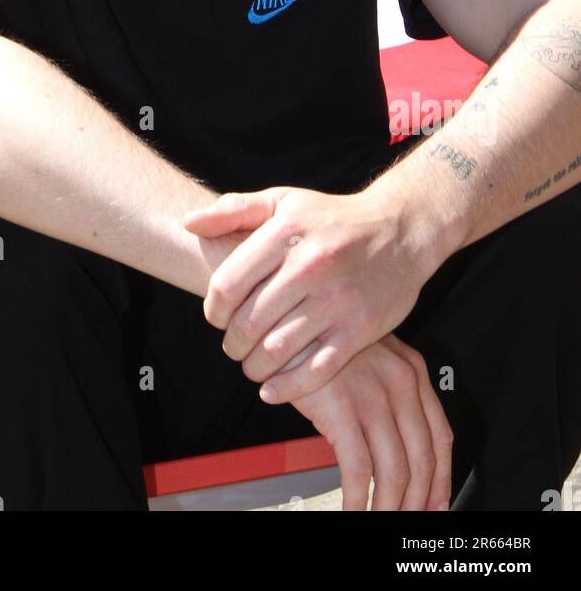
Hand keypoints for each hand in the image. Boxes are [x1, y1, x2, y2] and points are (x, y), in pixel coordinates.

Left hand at [183, 186, 435, 399]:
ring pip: (276, 351)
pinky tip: (273, 389)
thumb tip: (188, 223)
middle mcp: (309, 266)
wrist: (401, 230)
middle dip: (232, 344)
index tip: (218, 317)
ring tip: (252, 365)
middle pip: (248, 323)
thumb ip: (233, 209)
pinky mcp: (360, 330)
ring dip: (254, 367)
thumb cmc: (333, 217)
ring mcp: (337, 300)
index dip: (214, 310)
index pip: (227, 285)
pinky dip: (287, 388)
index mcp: (285, 234)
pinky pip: (315, 371)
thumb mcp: (283, 201)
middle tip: (233, 347)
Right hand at [281, 332, 452, 510]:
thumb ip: (388, 390)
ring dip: (389, 508)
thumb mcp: (368, 355)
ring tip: (380, 521)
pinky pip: (359, 471)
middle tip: (407, 521)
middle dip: (416, 502)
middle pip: (422, 459)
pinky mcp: (341, 410)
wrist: (283, 317)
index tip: (436, 504)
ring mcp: (372, 396)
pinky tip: (353, 511)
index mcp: (412, 370)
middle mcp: (400, 383)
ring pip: (394, 472)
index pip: (440, 436)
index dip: (441, 478)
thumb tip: (396, 443)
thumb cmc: (320, 339)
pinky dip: (358, 501)